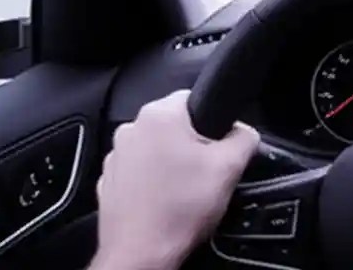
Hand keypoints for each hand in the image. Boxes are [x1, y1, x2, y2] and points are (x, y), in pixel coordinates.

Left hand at [90, 90, 259, 269]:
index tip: (218, 147)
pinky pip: (138, 170)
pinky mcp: (108, 180)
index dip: (213, 121)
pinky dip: (151, 181)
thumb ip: (244, 137)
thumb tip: (244, 131)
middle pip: (174, 124)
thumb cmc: (181, 208)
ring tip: (184, 191)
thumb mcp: (229, 168)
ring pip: (155, 148)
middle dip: (191, 143)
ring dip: (170, 162)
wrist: (141, 254)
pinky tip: (164, 201)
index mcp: (159, 115)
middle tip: (205, 172)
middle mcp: (131, 128)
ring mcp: (114, 155)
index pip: (193, 98)